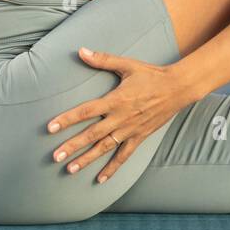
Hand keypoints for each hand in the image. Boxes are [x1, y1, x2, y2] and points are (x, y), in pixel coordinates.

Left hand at [47, 46, 189, 184]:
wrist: (178, 88)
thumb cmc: (151, 75)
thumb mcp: (127, 65)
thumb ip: (102, 60)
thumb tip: (81, 51)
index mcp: (115, 100)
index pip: (86, 111)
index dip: (67, 119)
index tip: (50, 128)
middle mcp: (120, 118)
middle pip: (91, 135)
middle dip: (72, 146)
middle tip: (55, 157)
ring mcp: (130, 130)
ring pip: (105, 148)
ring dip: (87, 159)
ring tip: (70, 170)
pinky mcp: (139, 137)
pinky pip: (124, 155)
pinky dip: (112, 168)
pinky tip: (101, 179)